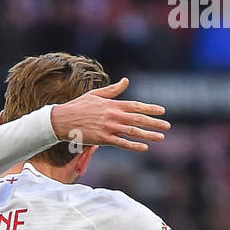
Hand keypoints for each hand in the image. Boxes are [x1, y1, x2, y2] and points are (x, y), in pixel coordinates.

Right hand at [50, 77, 169, 151]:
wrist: (62, 120)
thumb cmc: (78, 107)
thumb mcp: (96, 95)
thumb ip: (113, 90)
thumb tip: (126, 81)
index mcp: (113, 104)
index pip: (136, 106)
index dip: (150, 109)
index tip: (162, 111)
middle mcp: (113, 115)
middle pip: (138, 119)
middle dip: (154, 123)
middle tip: (167, 126)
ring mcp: (109, 128)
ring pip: (133, 132)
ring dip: (148, 135)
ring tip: (161, 137)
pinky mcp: (103, 139)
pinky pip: (121, 143)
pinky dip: (133, 145)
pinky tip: (144, 148)